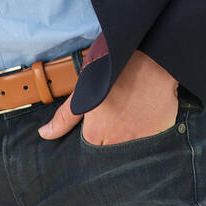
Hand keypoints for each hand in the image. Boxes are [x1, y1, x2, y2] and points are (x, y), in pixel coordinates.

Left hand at [37, 50, 178, 145]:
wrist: (147, 53)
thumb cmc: (112, 66)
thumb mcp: (82, 88)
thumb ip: (65, 116)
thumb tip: (45, 134)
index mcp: (96, 133)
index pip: (92, 151)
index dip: (96, 139)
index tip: (102, 129)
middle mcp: (118, 141)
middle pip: (113, 152)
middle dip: (114, 142)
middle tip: (119, 119)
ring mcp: (141, 138)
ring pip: (134, 149)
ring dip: (132, 139)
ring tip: (133, 116)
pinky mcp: (161, 131)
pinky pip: (155, 142)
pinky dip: (152, 133)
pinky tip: (148, 116)